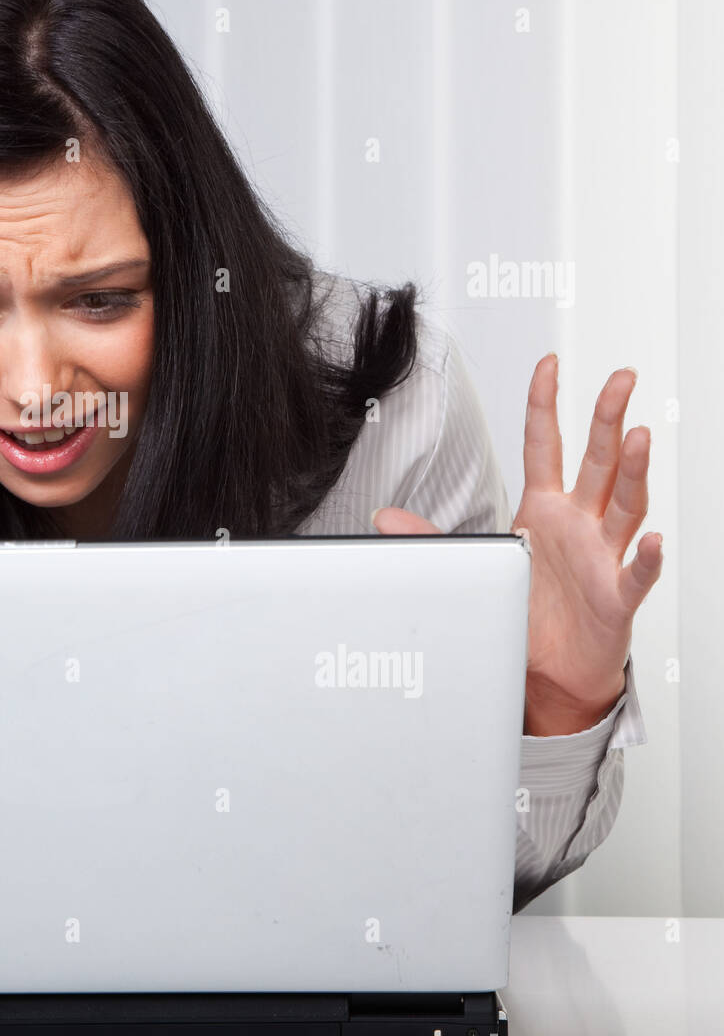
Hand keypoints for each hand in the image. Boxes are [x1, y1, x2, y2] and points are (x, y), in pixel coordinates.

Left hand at [372, 354, 663, 735]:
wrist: (550, 669)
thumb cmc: (525, 608)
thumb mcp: (474, 563)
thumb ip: (429, 538)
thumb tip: (384, 517)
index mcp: (541, 509)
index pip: (545, 444)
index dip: (546, 403)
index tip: (549, 365)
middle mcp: (577, 524)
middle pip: (598, 460)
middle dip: (609, 417)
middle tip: (621, 378)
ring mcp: (600, 556)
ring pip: (623, 504)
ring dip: (633, 471)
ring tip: (638, 436)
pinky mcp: (615, 596)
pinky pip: (634, 573)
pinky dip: (644, 557)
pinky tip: (650, 540)